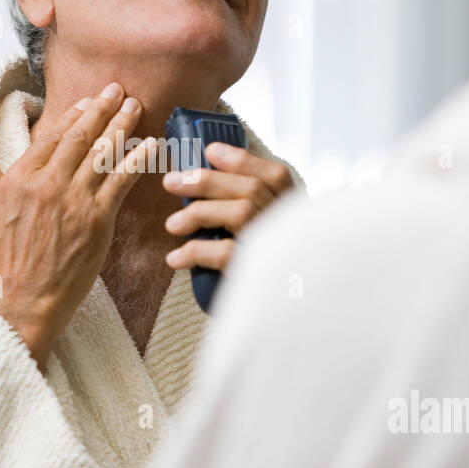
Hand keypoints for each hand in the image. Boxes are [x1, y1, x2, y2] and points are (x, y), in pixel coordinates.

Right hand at [0, 83, 157, 372]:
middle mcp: (46, 183)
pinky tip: (150, 145)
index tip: (85, 102)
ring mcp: (73, 200)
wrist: (19, 306)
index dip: (71, 116)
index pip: (49, 138)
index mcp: (18, 180)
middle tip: (117, 90)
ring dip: (122, 126)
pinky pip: (121, 182)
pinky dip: (137, 160)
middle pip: (80, 137)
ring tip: (136, 107)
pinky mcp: (96, 221)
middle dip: (101, 109)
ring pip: (103, 154)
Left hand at [161, 142, 294, 271]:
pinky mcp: (261, 274)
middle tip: (171, 182)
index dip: (241, 159)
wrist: (295, 316)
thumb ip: (254, 208)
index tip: (210, 151)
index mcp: (297, 212)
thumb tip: (212, 174)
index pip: (274, 174)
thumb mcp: (275, 234)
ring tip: (172, 225)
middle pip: (250, 188)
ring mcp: (280, 247)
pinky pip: (225, 254)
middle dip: (206, 180)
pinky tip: (176, 259)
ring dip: (199, 213)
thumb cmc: (278, 273)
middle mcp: (292, 225)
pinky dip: (195, 253)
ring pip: (239, 213)